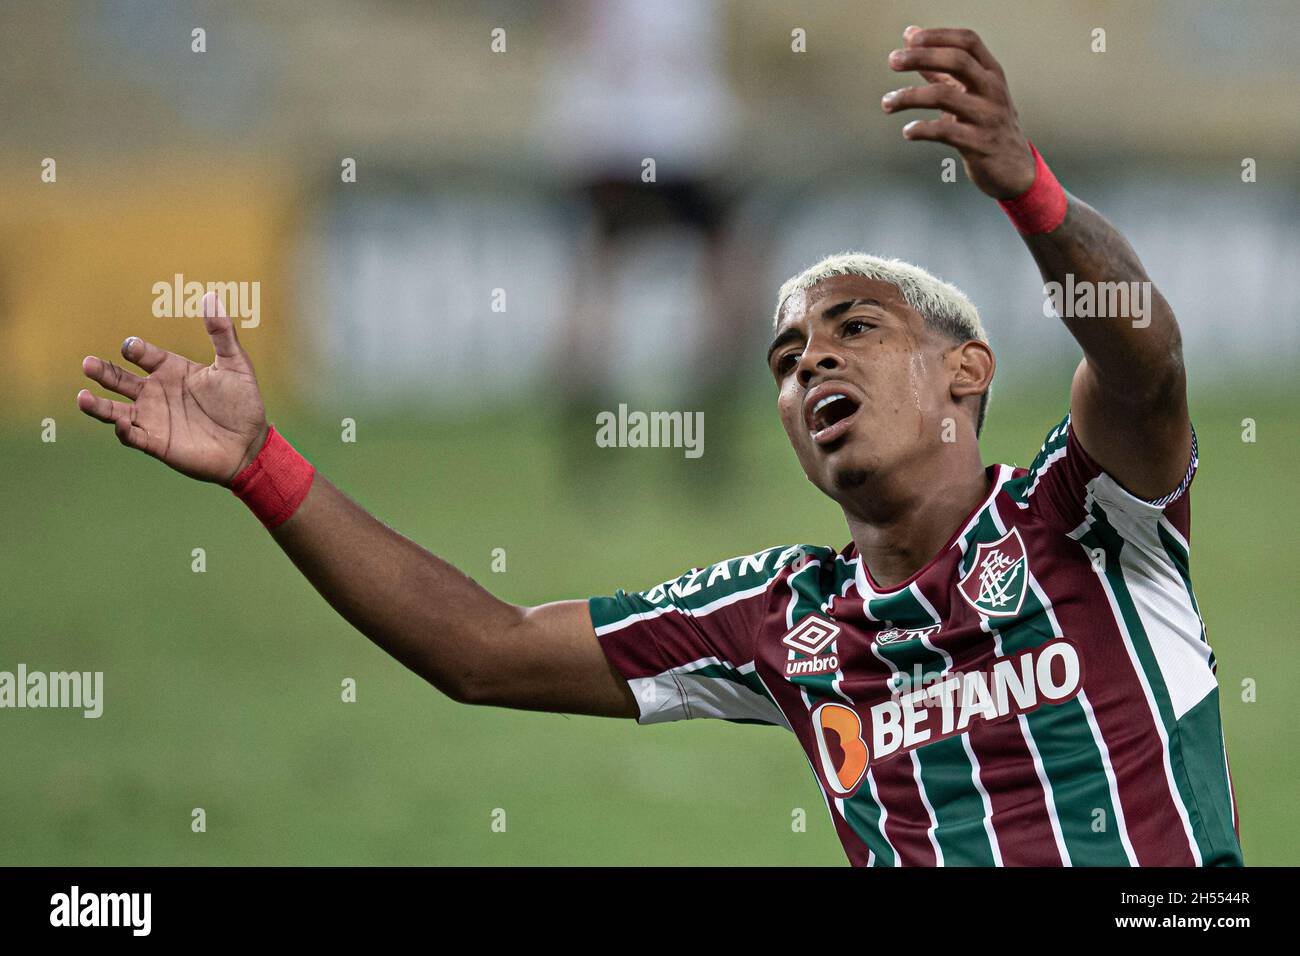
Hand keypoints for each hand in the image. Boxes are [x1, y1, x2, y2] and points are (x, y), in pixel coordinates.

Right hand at [77, 291, 268, 484]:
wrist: (250, 443)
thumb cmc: (243, 402)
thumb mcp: (235, 364)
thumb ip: (221, 332)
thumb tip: (210, 296)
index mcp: (171, 370)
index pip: (145, 355)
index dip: (136, 349)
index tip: (131, 347)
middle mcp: (156, 392)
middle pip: (120, 380)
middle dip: (103, 371)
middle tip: (88, 364)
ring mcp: (154, 418)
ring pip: (116, 411)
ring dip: (98, 406)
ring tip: (82, 397)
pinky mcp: (157, 443)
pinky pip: (133, 437)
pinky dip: (124, 431)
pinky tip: (121, 424)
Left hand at [881, 25, 1034, 199]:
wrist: (1016, 169)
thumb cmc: (985, 125)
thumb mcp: (967, 92)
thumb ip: (938, 66)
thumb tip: (910, 34)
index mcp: (991, 73)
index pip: (967, 41)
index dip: (938, 35)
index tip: (910, 39)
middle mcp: (992, 90)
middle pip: (957, 61)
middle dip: (921, 57)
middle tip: (892, 60)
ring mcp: (987, 117)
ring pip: (945, 96)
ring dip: (910, 97)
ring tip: (886, 103)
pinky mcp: (979, 145)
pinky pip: (945, 132)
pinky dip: (922, 129)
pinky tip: (907, 131)